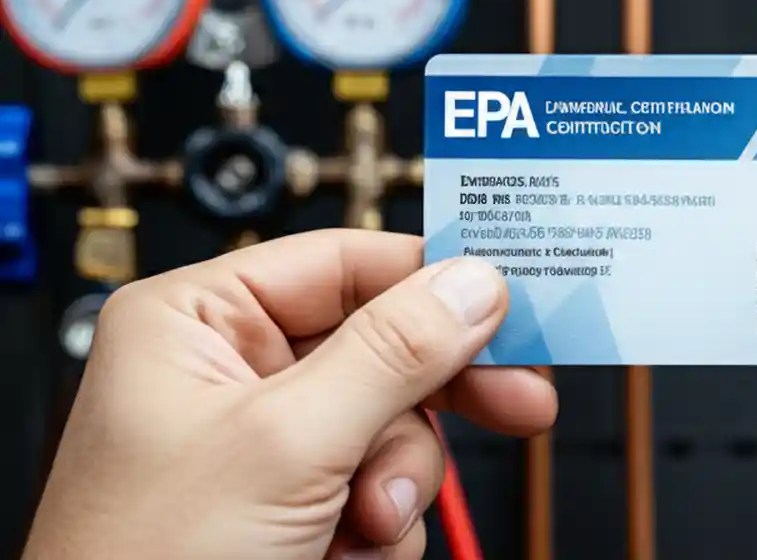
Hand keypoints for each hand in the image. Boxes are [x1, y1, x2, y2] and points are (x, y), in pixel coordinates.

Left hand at [23, 231, 555, 559]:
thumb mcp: (286, 444)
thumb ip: (391, 354)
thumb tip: (471, 285)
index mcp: (198, 321)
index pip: (345, 263)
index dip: (434, 279)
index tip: (517, 299)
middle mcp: (231, 371)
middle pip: (383, 345)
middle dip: (435, 397)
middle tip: (521, 400)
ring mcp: (264, 442)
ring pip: (393, 424)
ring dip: (399, 481)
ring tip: (368, 524)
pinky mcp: (292, 502)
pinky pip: (381, 484)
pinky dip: (382, 525)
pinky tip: (347, 551)